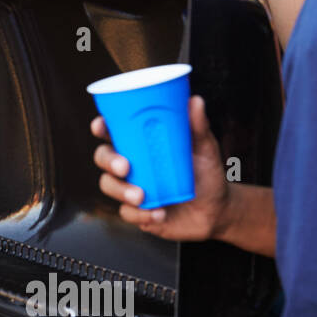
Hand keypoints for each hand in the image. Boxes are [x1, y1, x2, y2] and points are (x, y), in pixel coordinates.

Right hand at [91, 95, 229, 240]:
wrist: (217, 210)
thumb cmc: (207, 174)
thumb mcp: (205, 149)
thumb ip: (198, 127)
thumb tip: (195, 101)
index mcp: (140, 145)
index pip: (113, 132)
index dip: (101, 127)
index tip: (100, 125)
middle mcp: (131, 165)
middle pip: (103, 158)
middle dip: (108, 161)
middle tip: (124, 167)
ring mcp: (131, 188)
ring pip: (109, 185)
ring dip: (121, 191)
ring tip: (142, 197)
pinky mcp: (137, 212)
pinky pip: (127, 213)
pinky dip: (140, 214)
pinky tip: (158, 214)